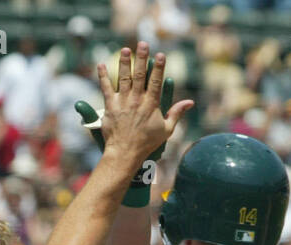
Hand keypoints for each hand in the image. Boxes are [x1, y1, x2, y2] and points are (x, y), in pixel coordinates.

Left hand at [96, 43, 193, 171]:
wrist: (125, 154)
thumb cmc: (147, 143)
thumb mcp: (166, 130)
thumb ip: (177, 113)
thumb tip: (190, 102)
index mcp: (151, 104)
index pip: (156, 81)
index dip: (159, 67)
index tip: (160, 54)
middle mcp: (136, 100)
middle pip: (140, 75)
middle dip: (142, 58)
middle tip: (143, 43)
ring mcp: (123, 103)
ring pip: (123, 78)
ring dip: (124, 62)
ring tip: (125, 49)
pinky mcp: (110, 107)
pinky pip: (105, 89)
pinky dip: (102, 77)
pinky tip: (100, 65)